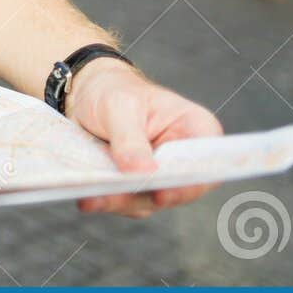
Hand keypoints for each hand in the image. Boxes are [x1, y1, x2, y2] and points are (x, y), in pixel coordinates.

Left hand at [66, 60, 222, 217]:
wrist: (86, 95)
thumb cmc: (113, 90)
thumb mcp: (120, 106)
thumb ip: (130, 138)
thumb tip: (142, 173)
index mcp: (195, 129)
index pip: (206, 162)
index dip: (190, 182)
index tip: (163, 192)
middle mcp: (183, 158)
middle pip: (176, 188)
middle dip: (145, 196)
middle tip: (117, 196)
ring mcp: (160, 176)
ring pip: (148, 200)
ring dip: (120, 201)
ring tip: (92, 199)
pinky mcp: (136, 186)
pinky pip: (125, 200)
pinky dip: (106, 200)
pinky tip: (87, 198)